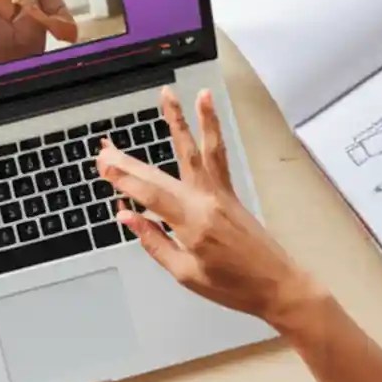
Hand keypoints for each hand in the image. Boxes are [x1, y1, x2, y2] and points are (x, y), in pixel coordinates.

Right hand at [95, 87, 324, 324]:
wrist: (278, 284)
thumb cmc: (233, 286)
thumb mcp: (186, 274)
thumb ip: (155, 243)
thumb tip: (127, 217)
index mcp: (193, 226)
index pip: (149, 197)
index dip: (123, 181)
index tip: (103, 168)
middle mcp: (206, 202)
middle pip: (161, 174)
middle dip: (130, 161)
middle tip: (105, 148)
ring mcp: (220, 193)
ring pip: (197, 150)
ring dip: (180, 121)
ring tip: (167, 95)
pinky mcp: (229, 192)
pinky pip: (217, 154)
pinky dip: (210, 129)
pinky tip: (207, 106)